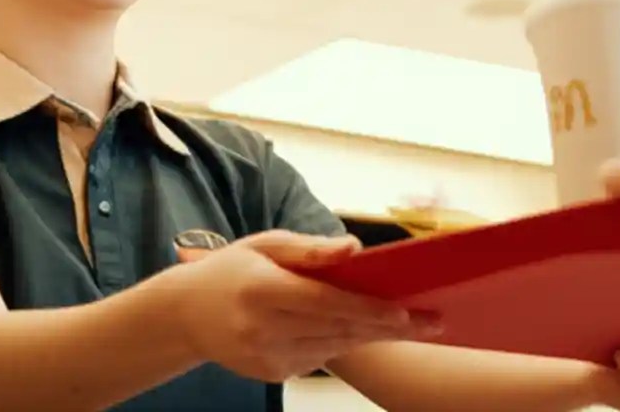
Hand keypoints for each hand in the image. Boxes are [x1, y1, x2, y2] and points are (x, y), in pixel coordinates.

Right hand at [176, 230, 439, 381]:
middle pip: (339, 329)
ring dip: (373, 335)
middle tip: (433, 322)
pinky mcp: (271, 374)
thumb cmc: (232, 270)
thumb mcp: (265, 245)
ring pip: (335, 346)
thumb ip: (310, 249)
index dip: (368, 308)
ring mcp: (266, 357)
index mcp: (262, 290)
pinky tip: (366, 330)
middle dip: (389, 326)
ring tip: (415, 324)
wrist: (186, 315)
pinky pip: (319, 357)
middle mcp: (263, 329)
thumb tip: (354, 248)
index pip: (326, 303)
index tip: (405, 311)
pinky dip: (344, 342)